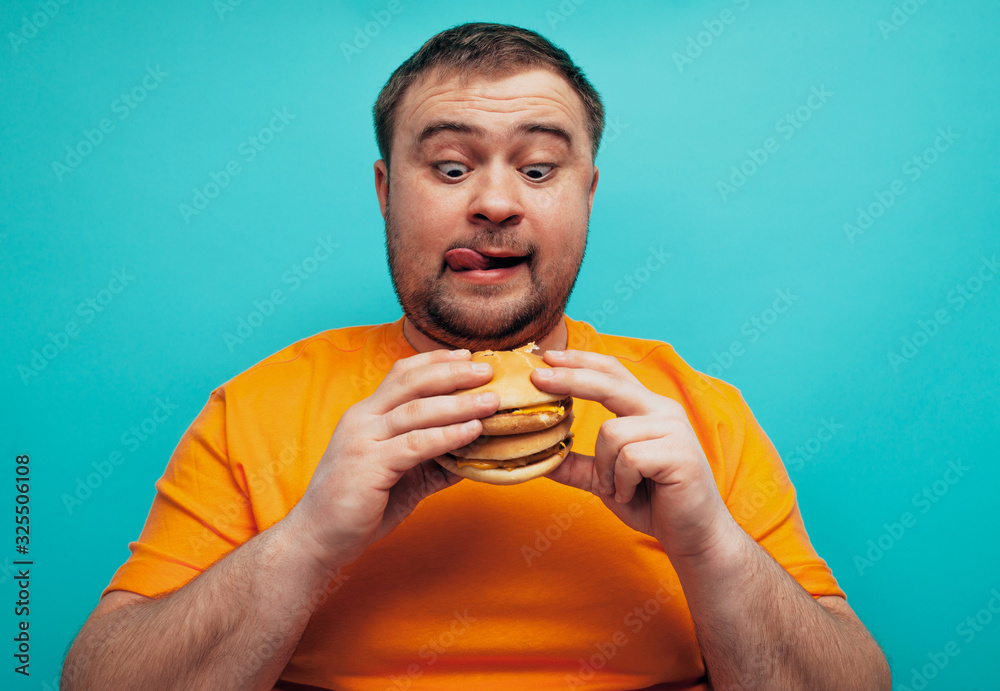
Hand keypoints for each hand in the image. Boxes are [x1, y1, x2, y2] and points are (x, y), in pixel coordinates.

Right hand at [287, 349, 498, 568]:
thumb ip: (433, 460)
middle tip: (488, 370)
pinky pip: (414, 444)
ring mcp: (362, 439)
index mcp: (367, 414)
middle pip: (412, 382)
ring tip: (491, 402)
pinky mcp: (368, 464)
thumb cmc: (359, 506)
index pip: (402, 374)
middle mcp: (362, 419)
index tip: (469, 356)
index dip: (437, 361)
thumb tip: (476, 452)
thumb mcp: (401, 475)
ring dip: (458, 403)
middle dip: (453, 373)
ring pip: (416, 410)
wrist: (318, 539)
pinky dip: (447, 435)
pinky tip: (472, 431)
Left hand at [533, 349, 737, 558]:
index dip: (579, 360)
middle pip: (608, 382)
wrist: (692, 535)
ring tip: (618, 488)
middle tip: (537, 379)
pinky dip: (622, 482)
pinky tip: (633, 493)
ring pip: (611, 432)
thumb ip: (577, 465)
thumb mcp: (605, 479)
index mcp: (646, 408)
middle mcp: (661, 410)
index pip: (611, 371)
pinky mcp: (680, 453)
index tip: (546, 356)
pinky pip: (629, 458)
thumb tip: (539, 457)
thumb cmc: (651, 502)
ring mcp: (673, 429)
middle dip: (569, 379)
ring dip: (606, 469)